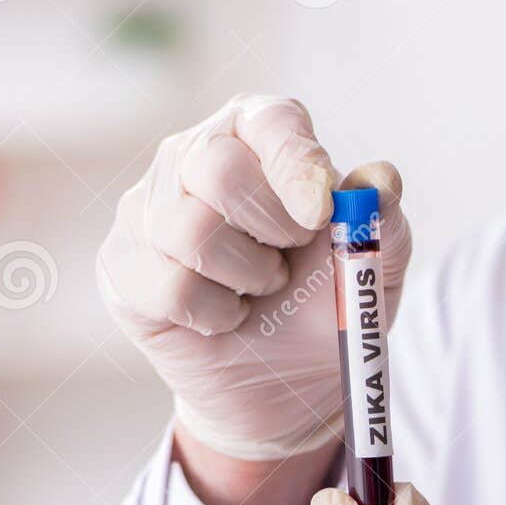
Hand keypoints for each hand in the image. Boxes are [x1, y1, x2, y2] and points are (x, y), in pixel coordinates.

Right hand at [99, 95, 411, 462]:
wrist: (286, 384)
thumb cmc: (324, 306)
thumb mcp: (372, 268)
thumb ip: (382, 222)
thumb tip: (381, 182)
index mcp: (259, 137)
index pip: (270, 120)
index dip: (297, 163)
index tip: (321, 213)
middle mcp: (193, 157)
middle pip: (216, 167)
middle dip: (269, 226)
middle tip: (289, 261)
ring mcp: (148, 209)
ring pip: (189, 230)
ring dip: (246, 276)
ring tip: (260, 290)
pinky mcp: (122, 266)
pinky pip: (167, 286)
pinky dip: (214, 314)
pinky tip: (225, 317)